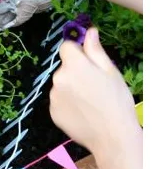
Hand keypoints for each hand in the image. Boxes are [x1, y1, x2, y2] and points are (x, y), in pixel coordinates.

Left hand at [50, 28, 137, 158]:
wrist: (113, 137)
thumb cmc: (117, 102)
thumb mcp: (111, 72)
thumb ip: (95, 50)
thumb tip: (89, 31)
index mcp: (74, 65)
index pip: (66, 46)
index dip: (78, 52)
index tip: (89, 62)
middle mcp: (58, 78)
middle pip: (64, 67)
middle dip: (76, 72)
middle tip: (95, 86)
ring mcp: (54, 97)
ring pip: (61, 85)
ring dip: (71, 88)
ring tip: (90, 102)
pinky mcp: (52, 112)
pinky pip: (59, 101)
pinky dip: (68, 104)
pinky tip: (83, 113)